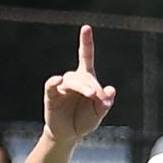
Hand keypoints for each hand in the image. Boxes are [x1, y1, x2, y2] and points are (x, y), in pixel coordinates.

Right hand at [42, 25, 116, 142]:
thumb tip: (112, 90)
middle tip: (98, 97)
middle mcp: (73, 79)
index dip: (85, 42)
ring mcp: (61, 87)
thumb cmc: (84, 120)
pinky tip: (58, 80)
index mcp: (86, 78)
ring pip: (72, 82)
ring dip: (82, 87)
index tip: (86, 28)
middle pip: (84, 76)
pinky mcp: (51, 96)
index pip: (85, 56)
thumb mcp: (98, 113)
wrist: (69, 134)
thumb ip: (105, 103)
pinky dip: (54, 82)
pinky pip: (52, 86)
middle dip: (93, 86)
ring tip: (92, 96)